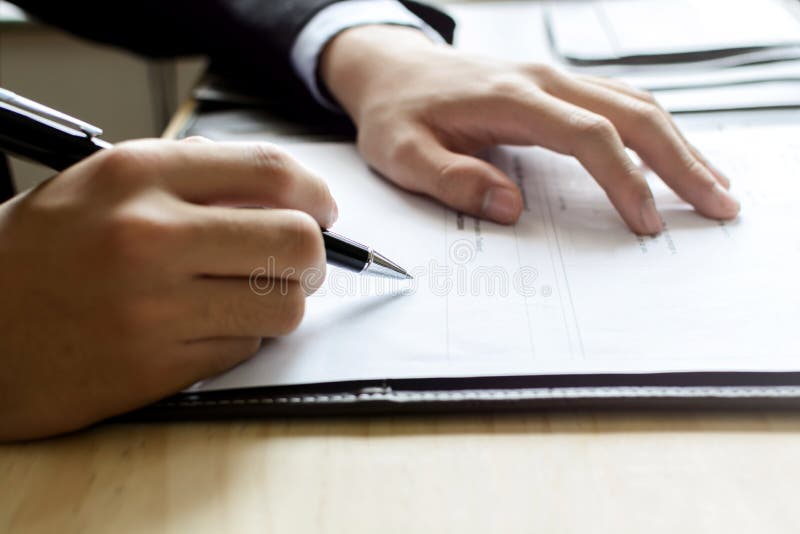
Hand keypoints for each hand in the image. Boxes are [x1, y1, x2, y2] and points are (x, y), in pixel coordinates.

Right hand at [0, 139, 335, 440]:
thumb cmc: (41, 253)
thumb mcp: (104, 186)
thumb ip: (193, 181)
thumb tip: (286, 195)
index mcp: (138, 174)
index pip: (271, 172)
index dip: (316, 193)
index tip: (323, 210)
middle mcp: (149, 234)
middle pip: (297, 240)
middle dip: (313, 256)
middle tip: (296, 263)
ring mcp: (152, 305)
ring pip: (283, 306)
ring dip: (279, 305)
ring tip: (244, 299)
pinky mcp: (152, 366)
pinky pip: (242, 350)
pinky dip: (237, 341)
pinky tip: (200, 332)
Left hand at [321, 26, 739, 234]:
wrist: (392, 73)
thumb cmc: (396, 115)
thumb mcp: (402, 154)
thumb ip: (451, 180)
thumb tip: (511, 209)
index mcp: (509, 98)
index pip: (588, 135)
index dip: (624, 179)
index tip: (647, 221)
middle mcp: (543, 80)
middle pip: (633, 112)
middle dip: (680, 161)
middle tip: (719, 205)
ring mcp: (554, 79)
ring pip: (636, 102)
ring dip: (679, 144)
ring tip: (714, 185)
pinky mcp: (557, 87)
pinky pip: (620, 101)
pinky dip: (656, 130)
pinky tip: (674, 155)